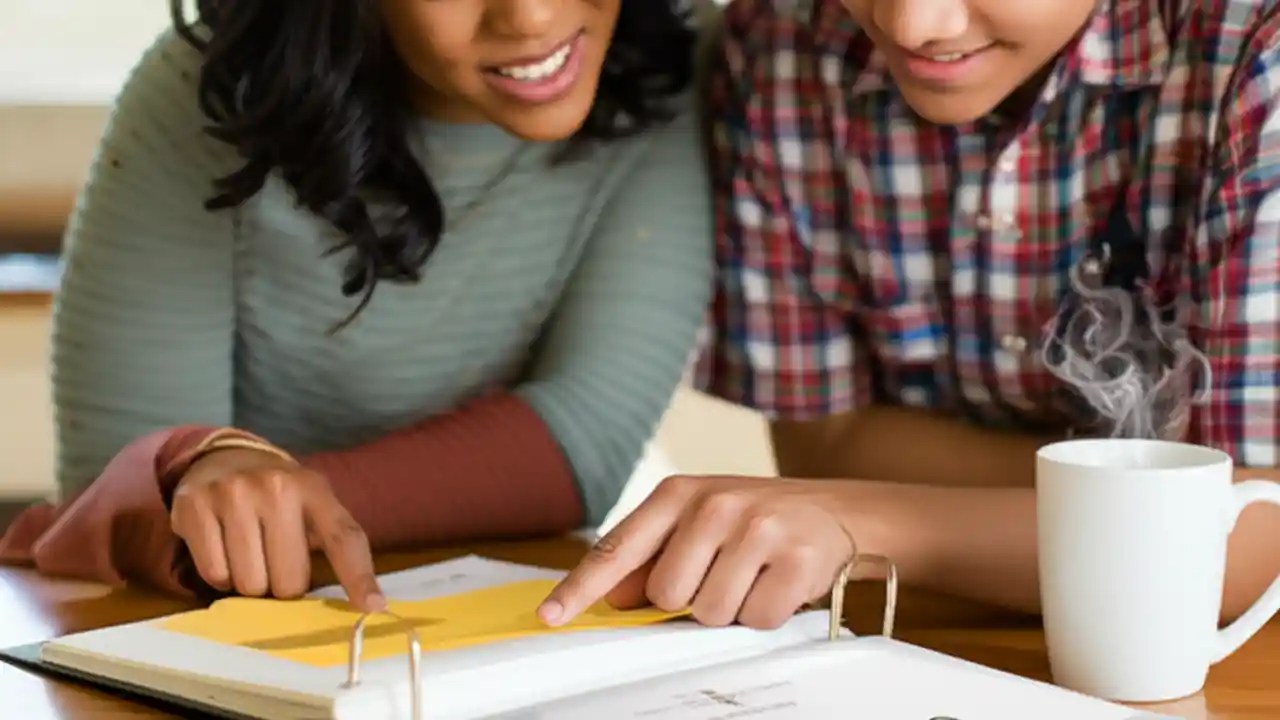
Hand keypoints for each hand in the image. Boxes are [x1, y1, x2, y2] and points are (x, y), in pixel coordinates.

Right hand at [169, 448, 384, 611]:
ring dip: (250, 581)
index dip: (359, 578)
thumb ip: (340, 546)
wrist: (226, 457)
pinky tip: (224, 549)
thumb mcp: (316, 505)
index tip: (372, 608)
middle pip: (288, 582)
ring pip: (249, 583)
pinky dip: (220, 574)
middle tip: (274, 560)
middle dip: (282, 585)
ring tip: (248, 552)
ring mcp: (232, 494)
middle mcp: (275, 487)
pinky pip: (214, 574)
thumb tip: (368, 605)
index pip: (344, 539)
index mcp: (314, 488)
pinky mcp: (193, 506)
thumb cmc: (280, 495)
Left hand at [538, 476, 857, 629]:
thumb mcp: (700, 523)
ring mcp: (758, 529)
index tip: (552, 616)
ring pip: (710, 613)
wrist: (839, 510)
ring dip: (730, 609)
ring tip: (752, 577)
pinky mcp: (796, 558)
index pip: (618, 547)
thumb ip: (653, 558)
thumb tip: (614, 599)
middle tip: (722, 574)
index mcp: (679, 494)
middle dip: (690, 600)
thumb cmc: (758, 519)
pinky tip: (778, 585)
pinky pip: (756, 619)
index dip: (581, 588)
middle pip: (665, 595)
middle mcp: (715, 505)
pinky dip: (765, 614)